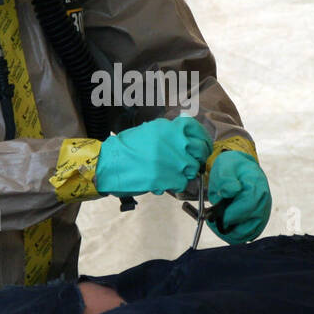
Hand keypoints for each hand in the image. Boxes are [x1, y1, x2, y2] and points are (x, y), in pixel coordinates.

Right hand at [94, 116, 211, 195]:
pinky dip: (175, 184)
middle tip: (189, 162)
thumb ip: (168, 134)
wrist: (111, 164)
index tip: (201, 145)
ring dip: (184, 172)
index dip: (201, 139)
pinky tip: (164, 182)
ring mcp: (175, 161)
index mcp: (169, 128)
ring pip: (192, 168)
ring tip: (170, 173)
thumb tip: (183, 138)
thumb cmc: (126, 149)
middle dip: (196, 157)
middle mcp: (176, 142)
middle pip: (200, 150)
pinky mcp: (170, 178)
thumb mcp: (148, 132)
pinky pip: (182, 183)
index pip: (196, 130)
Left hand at [206, 151, 270, 243]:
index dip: (231, 215)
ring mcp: (262, 213)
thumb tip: (230, 190)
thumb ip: (226, 178)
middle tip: (212, 220)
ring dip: (230, 232)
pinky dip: (234, 235)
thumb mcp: (224, 166)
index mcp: (257, 186)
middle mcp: (263, 202)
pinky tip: (223, 226)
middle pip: (250, 224)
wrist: (240, 169)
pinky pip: (247, 235)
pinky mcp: (258, 221)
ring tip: (216, 222)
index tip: (216, 217)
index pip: (248, 206)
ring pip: (248, 234)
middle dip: (228, 226)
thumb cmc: (231, 168)